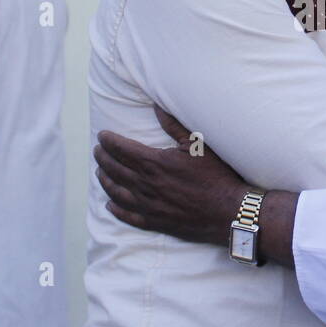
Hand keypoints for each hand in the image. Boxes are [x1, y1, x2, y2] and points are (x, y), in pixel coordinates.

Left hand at [94, 106, 247, 247]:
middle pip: (114, 169)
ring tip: (99, 172)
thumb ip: (173, 125)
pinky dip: (115, 209)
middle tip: (97, 151)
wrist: (228, 211)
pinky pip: (128, 216)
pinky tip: (109, 204)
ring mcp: (149, 206)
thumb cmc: (216, 176)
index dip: (109, 141)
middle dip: (102, 158)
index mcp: (155, 163)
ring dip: (105, 180)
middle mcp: (146, 185)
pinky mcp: (155, 222)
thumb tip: (156, 105)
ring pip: (116, 192)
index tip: (102, 135)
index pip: (121, 149)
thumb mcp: (197, 145)